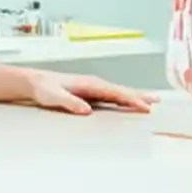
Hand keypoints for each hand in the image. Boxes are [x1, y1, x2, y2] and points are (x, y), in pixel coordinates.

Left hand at [26, 71, 159, 114]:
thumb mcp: (54, 96)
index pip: (115, 92)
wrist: (35, 82)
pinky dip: (124, 99)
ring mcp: (93, 88)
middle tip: (156, 102)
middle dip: (139, 96)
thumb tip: (86, 110)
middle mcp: (94, 84)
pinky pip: (112, 96)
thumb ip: (70, 102)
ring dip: (134, 96)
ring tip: (150, 101)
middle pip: (121, 90)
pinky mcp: (91, 93)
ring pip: (119, 92)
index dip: (130, 99)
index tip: (143, 105)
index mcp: (89, 84)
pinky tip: (129, 103)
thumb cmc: (44, 88)